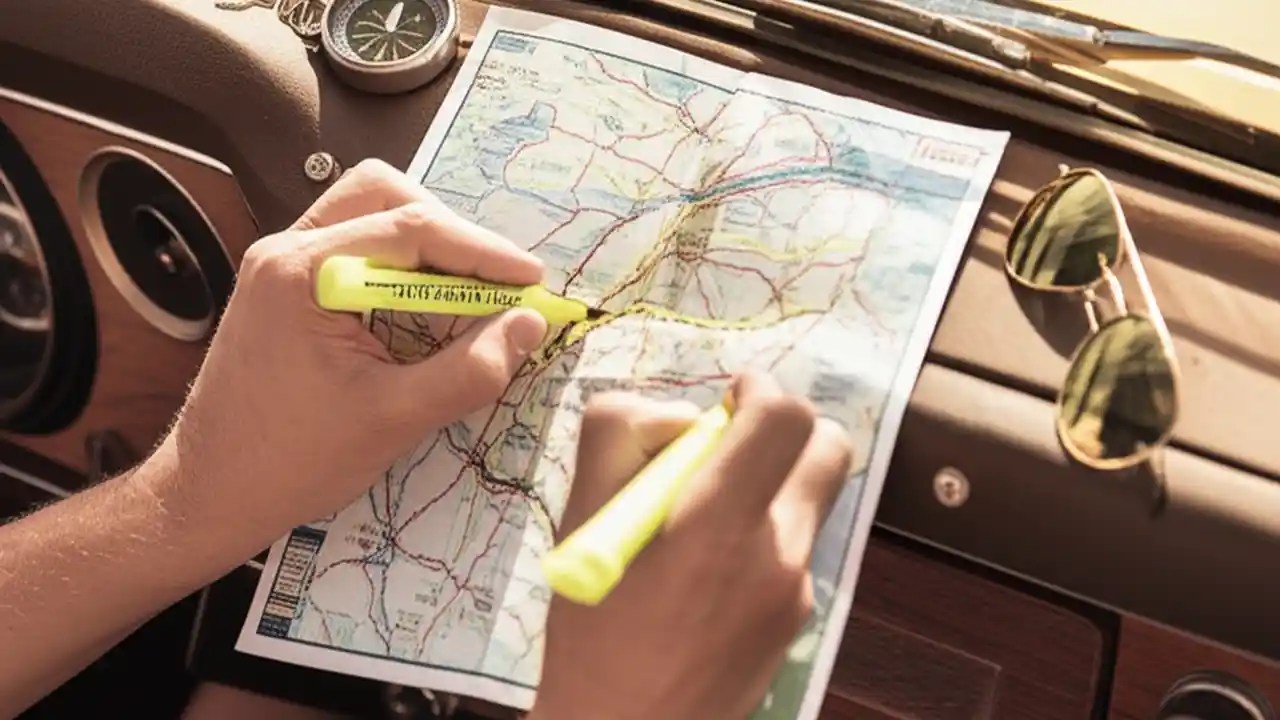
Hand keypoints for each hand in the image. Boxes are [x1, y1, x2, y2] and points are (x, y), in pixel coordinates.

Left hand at [149, 159, 548, 550]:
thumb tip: (529, 325)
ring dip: (425, 245)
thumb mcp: (394, 420)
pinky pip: (353, 246)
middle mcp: (285, 250)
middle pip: (383, 195)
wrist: (209, 494)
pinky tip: (425, 307)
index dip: (482, 250)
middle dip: (450, 232)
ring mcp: (280, 265)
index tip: (533, 279)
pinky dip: (398, 265)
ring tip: (466, 294)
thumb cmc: (291, 462)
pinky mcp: (285, 287)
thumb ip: (468, 371)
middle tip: (494, 284)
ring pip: (368, 212)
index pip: (410, 228)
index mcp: (301, 272)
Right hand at [532, 372, 853, 719]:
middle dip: (785, 428)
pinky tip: (711, 568)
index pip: (785, 418)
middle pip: (828, 449)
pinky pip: (798, 546)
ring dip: (774, 480)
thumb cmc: (591, 631)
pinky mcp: (799, 621)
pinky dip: (767, 530)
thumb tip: (684, 417)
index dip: (758, 390)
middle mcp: (779, 553)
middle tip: (730, 445)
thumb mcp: (579, 519)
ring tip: (709, 513)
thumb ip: (621, 437)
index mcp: (720, 523)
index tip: (727, 398)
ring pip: (813, 497)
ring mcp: (798, 592)